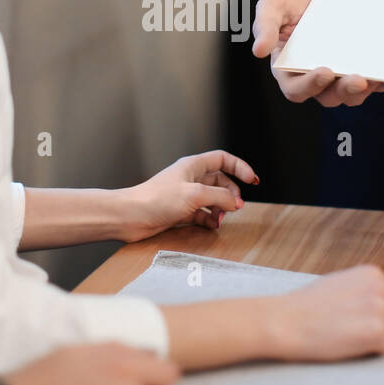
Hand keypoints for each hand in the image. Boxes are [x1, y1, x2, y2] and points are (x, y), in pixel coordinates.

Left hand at [118, 150, 257, 242]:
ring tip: (220, 219)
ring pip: (213, 199)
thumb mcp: (195, 195)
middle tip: (236, 207)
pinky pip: (202, 214)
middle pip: (220, 182)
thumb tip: (236, 202)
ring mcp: (185, 195)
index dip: (239, 167)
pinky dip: (209, 219)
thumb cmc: (156, 199)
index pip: (223, 159)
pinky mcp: (180, 211)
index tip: (252, 180)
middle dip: (231, 194)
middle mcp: (190, 178)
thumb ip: (220, 197)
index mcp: (193, 166)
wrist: (130, 216)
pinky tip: (211, 225)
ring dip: (221, 209)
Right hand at [252, 0, 383, 106]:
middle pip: (329, 97)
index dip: (310, 86)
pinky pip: (373, 83)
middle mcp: (314, 78)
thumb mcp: (272, 6)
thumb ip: (264, 27)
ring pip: (353, 94)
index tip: (324, 71)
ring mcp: (339, 75)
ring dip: (366, 90)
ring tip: (378, 76)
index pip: (296, 90)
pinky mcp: (358, 67)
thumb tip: (259, 51)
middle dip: (345, 91)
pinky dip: (383, 82)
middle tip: (359, 79)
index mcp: (288, 70)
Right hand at [269, 265, 383, 360]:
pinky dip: (369, 351)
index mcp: (373, 274)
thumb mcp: (340, 283)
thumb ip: (363, 288)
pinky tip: (347, 343)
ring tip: (345, 335)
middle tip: (346, 328)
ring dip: (372, 339)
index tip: (351, 317)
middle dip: (376, 325)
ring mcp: (381, 310)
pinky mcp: (378, 333)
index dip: (371, 313)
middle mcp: (382, 288)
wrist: (286, 321)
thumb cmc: (307, 305)